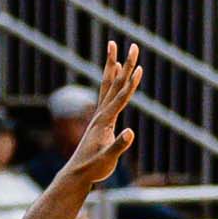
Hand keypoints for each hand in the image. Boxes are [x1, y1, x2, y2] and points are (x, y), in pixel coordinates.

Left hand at [64, 41, 142, 185]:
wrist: (78, 173)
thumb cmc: (93, 168)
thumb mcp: (107, 159)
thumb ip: (118, 146)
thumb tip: (130, 133)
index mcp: (105, 120)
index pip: (121, 97)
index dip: (131, 83)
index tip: (139, 67)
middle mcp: (101, 113)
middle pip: (115, 83)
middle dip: (125, 64)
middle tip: (134, 46)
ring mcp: (99, 115)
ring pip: (107, 85)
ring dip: (113, 67)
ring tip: (115, 49)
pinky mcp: (100, 120)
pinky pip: (106, 95)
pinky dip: (111, 82)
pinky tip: (113, 74)